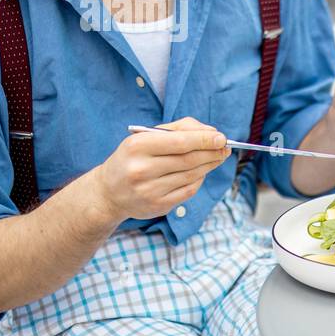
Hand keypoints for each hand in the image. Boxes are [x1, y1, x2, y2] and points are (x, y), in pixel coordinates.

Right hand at [89, 116, 229, 221]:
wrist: (109, 192)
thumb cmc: (133, 158)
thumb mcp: (146, 137)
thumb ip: (179, 129)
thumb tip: (212, 133)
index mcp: (137, 147)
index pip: (180, 142)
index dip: (204, 140)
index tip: (222, 138)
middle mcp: (142, 169)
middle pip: (189, 160)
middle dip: (212, 152)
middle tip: (225, 148)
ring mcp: (150, 190)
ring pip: (192, 175)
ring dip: (210, 165)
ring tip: (218, 157)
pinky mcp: (158, 205)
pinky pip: (189, 190)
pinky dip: (199, 179)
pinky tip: (202, 172)